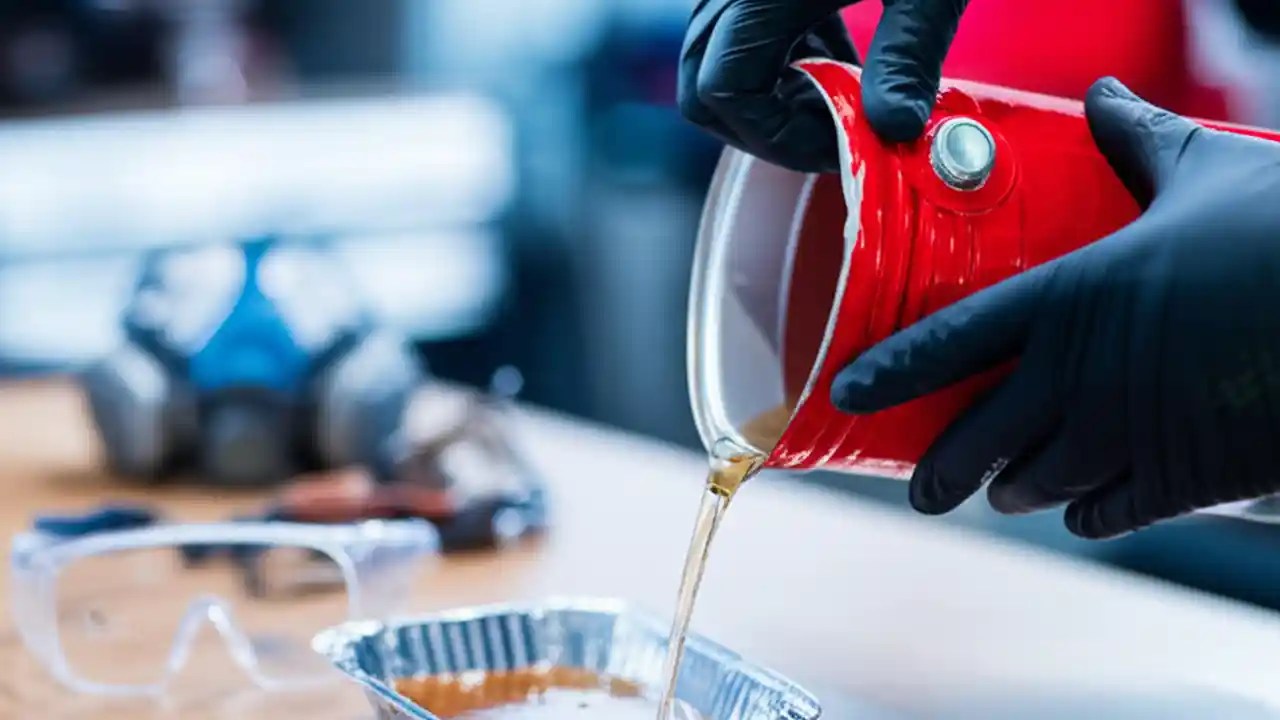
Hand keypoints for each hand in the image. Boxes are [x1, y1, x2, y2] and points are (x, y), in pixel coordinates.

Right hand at [679, 0, 969, 171]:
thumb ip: (908, 57)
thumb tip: (896, 131)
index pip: (723, 90)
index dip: (774, 138)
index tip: (835, 148)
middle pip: (701, 82)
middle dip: (761, 129)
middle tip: (829, 138)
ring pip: (713, 57)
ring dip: (768, 94)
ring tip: (839, 101)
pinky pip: (738, 28)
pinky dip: (775, 57)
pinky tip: (836, 57)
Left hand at [831, 78, 1279, 538]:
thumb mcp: (1204, 172)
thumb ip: (1137, 143)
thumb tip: (1102, 97)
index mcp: (1068, 297)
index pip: (948, 342)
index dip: (890, 372)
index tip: (845, 394)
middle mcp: (1077, 376)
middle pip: (974, 443)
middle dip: (940, 475)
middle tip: (922, 489)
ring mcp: (1125, 435)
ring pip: (1033, 486)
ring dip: (1013, 491)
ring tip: (1002, 491)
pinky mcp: (1180, 480)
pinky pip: (1103, 514)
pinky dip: (1085, 513)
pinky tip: (1080, 508)